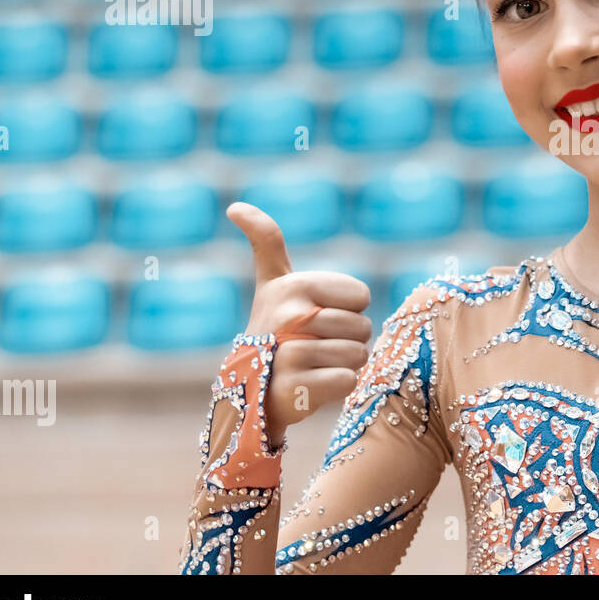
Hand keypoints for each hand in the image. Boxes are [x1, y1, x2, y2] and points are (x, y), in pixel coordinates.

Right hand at [227, 201, 372, 444]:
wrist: (251, 393)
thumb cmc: (275, 332)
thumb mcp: (271, 283)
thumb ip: (265, 241)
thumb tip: (235, 206)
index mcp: (292, 286)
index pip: (361, 296)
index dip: (348, 310)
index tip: (318, 317)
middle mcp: (288, 317)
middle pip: (362, 327)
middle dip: (349, 340)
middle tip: (317, 347)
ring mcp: (289, 355)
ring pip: (358, 355)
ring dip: (345, 364)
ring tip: (315, 366)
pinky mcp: (295, 390)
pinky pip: (347, 381)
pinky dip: (339, 386)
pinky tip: (314, 385)